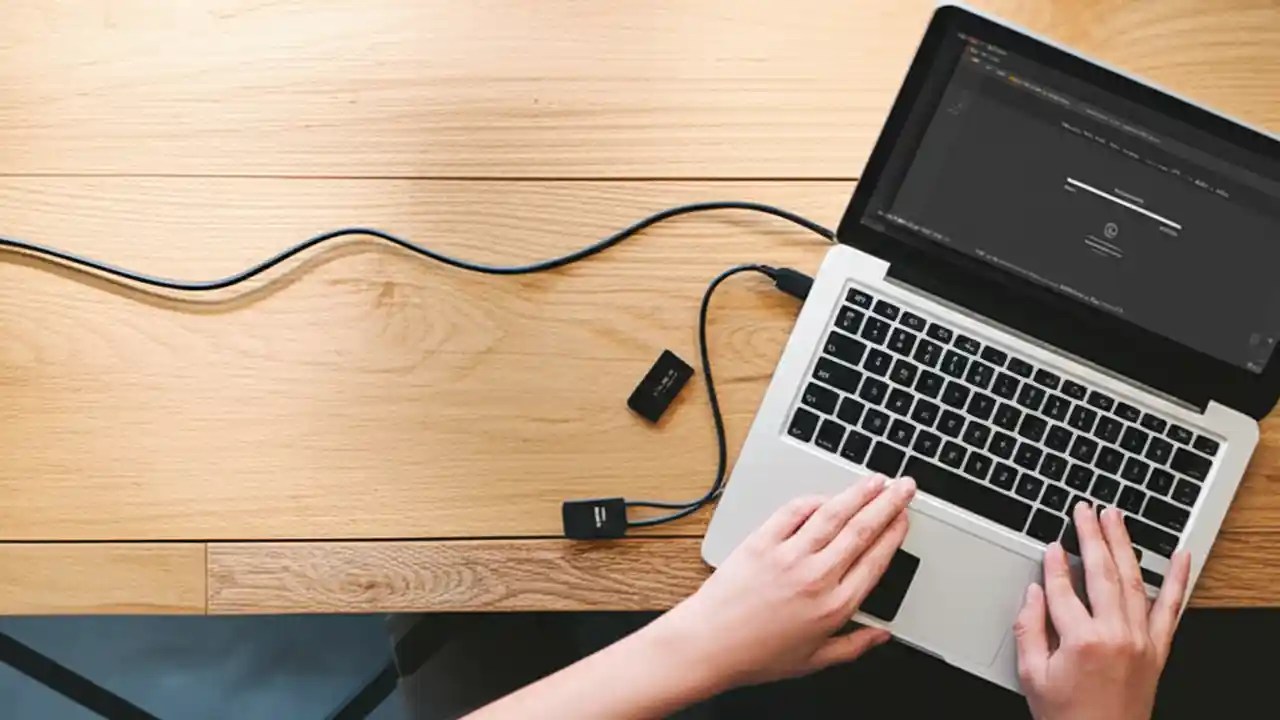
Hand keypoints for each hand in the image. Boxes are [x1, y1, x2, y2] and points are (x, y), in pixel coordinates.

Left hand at [652, 474, 915, 690]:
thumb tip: (882, 635)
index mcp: (834, 607)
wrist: (708, 646)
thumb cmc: (755, 656)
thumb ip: (854, 646)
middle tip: (904, 487)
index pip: (876, 559)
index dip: (894, 534)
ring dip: (858, 493)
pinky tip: (826, 495)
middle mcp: (816, 577)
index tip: (904, 518)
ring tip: (875, 481)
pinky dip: (813, 500)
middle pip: (862, 530)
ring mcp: (787, 556)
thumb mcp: (814, 661)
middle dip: (888, 504)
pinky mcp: (761, 542)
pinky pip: (792, 512)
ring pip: (832, 514)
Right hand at [1015, 502, 1191, 719]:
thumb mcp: (1032, 675)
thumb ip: (1028, 629)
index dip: (1052, 564)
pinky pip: (1171, 608)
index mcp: (1080, 640)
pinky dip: (1177, 580)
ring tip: (1116, 518)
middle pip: (1101, 573)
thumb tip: (1032, 594)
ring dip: (1124, 545)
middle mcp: (1115, 634)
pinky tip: (1179, 556)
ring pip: (1133, 581)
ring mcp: (1140, 640)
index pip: (1062, 588)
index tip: (1050, 545)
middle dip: (1091, 536)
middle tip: (1085, 510)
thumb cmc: (1068, 717)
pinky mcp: (1157, 650)